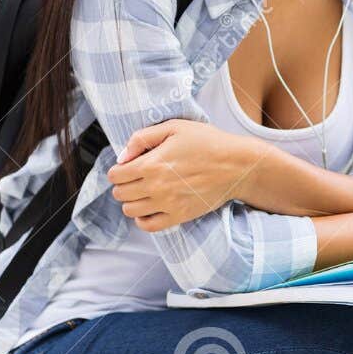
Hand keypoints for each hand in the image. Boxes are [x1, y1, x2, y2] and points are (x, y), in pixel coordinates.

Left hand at [106, 119, 257, 231]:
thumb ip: (142, 138)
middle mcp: (156, 187)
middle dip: (123, 185)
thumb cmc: (208, 142)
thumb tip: (122, 156)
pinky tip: (148, 209)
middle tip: (134, 178)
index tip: (126, 166)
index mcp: (152, 164)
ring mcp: (167, 204)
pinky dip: (142, 220)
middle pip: (120, 194)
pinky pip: (149, 226)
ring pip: (130, 211)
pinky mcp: (179, 216)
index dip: (117, 170)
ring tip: (142, 192)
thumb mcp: (174, 127)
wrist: (236, 165)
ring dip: (131, 202)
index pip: (116, 175)